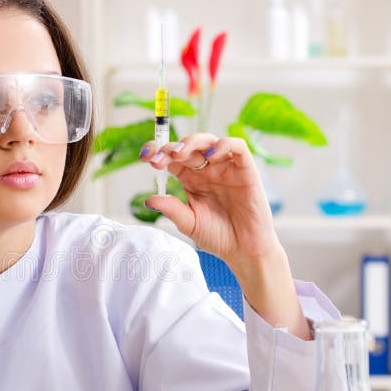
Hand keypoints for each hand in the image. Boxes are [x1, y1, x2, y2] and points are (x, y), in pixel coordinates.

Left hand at [140, 133, 310, 338]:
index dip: (158, 152)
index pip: (171, 158)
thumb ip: (171, 209)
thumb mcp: (189, 223)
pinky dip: (223, 145)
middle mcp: (206, 170)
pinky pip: (237, 147)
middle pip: (187, 147)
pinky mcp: (245, 170)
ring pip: (209, 141)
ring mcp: (225, 168)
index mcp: (190, 179)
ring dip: (192, 142)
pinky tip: (210, 155)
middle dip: (171, 148)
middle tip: (159, 159)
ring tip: (179, 154)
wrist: (244, 250)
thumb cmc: (218, 236)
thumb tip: (148, 199)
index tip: (145, 157)